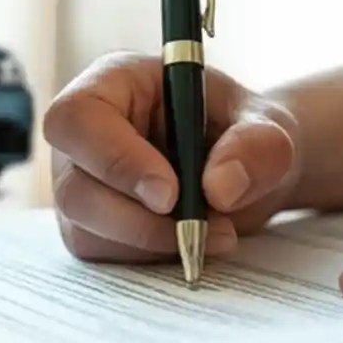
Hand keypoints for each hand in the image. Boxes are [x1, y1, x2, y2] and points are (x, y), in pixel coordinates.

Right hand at [44, 51, 298, 261]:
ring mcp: (81, 182)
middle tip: (197, 228)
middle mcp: (85, 135)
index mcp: (115, 84)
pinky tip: (190, 241)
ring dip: (150, 242)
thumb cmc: (245, 132)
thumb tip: (220, 187)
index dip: (114, 159)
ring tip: (215, 232)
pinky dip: (150, 258)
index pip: (79, 118)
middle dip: (134, 219)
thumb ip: (256, 145)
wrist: (247, 169)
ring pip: (84, 228)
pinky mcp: (90, 225)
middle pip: (73, 186)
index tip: (169, 194)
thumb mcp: (269, 125)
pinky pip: (102, 254)